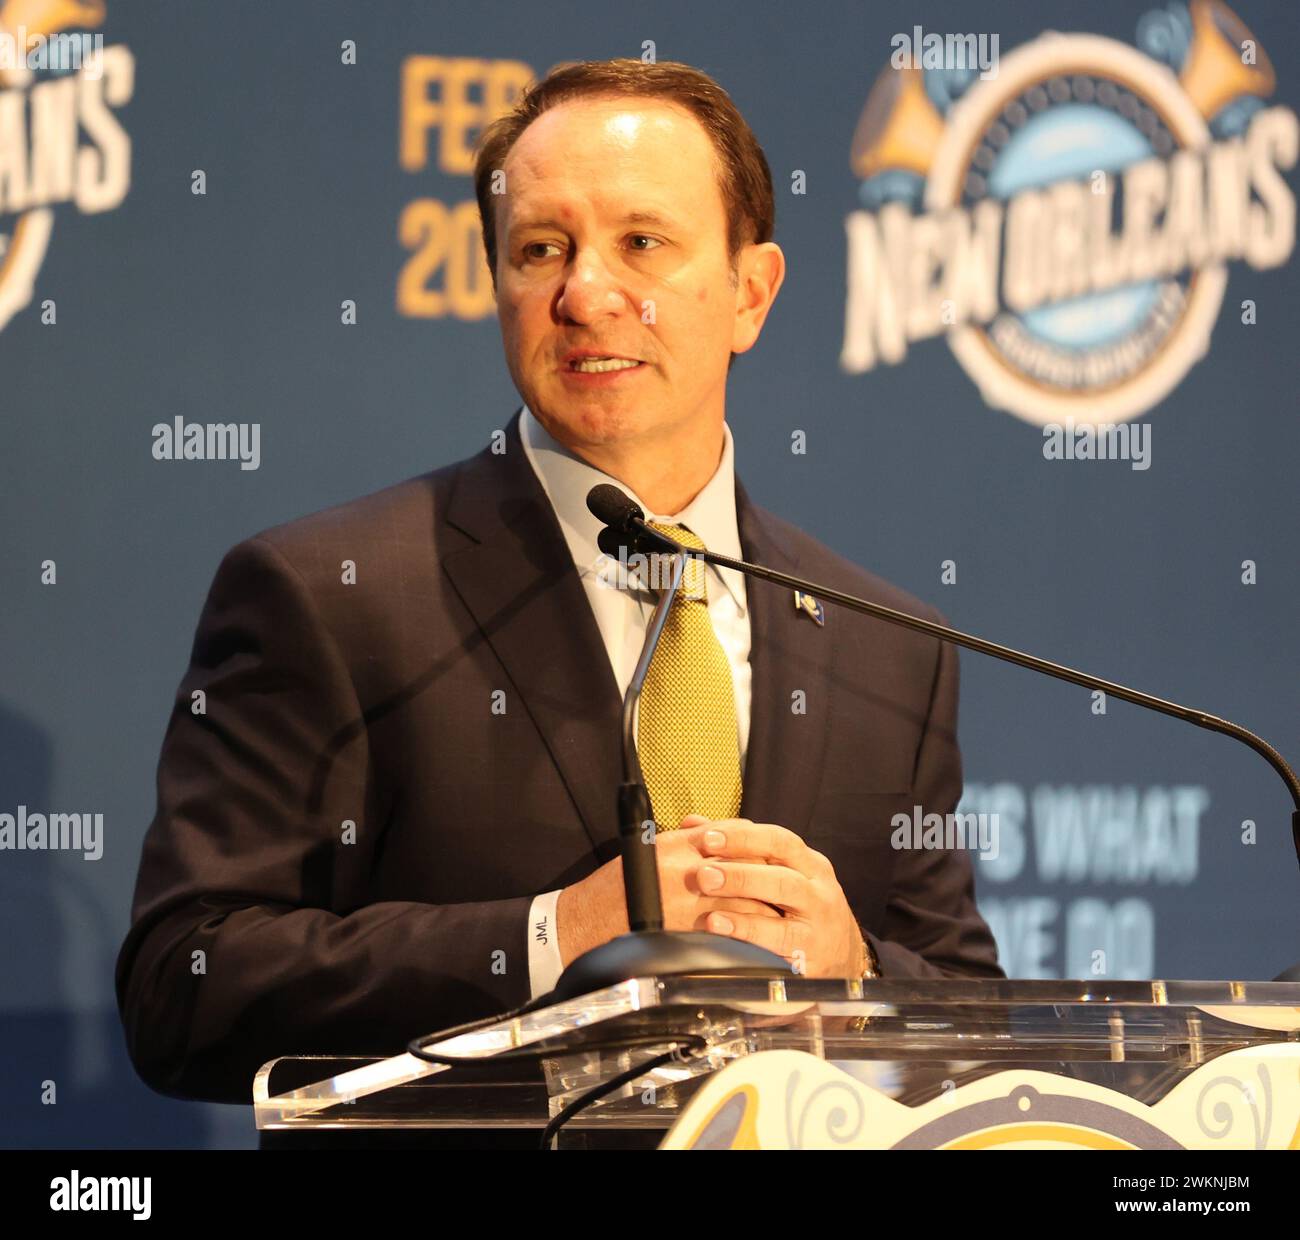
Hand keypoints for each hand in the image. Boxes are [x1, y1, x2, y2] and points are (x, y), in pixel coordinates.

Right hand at [555, 816, 783, 966]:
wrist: (582, 923)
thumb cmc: (613, 887)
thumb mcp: (649, 851)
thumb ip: (688, 842)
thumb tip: (725, 836)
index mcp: (677, 846)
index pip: (732, 837)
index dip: (755, 845)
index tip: (769, 853)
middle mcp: (685, 873)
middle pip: (745, 869)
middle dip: (769, 879)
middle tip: (788, 888)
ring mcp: (687, 906)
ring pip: (745, 904)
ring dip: (768, 912)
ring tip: (785, 917)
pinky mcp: (686, 936)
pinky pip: (730, 937)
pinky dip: (750, 939)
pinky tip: (763, 944)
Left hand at [688, 817, 863, 977]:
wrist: (844, 958)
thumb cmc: (800, 908)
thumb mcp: (782, 873)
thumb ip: (740, 849)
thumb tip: (693, 823)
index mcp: (810, 865)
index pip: (780, 842)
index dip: (743, 838)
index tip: (709, 838)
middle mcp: (818, 893)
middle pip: (782, 878)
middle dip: (740, 873)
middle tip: (702, 873)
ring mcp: (817, 928)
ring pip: (785, 915)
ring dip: (744, 909)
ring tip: (710, 906)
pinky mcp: (809, 960)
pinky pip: (779, 947)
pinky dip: (747, 936)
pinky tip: (720, 930)